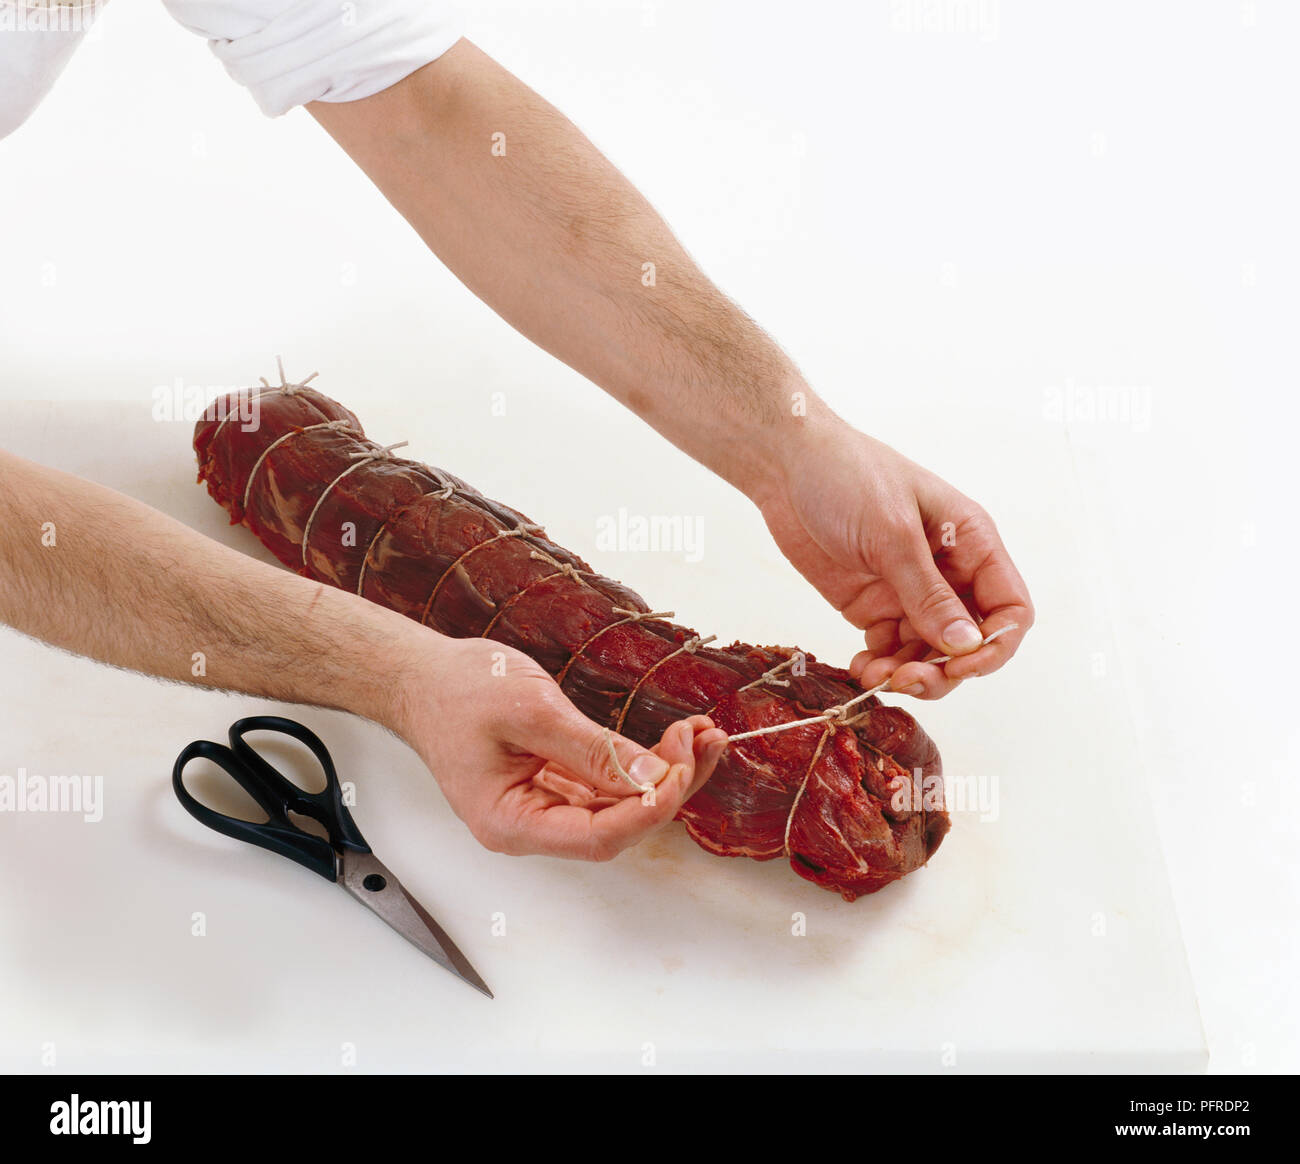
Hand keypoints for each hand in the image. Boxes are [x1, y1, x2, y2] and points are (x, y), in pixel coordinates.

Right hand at [391, 635, 728, 859]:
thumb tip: (650, 777)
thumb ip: (591, 748)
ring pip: (621, 806)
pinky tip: (675, 741)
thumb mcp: (530, 710)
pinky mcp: (558, 783)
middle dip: (668, 786)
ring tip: (702, 737)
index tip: (680, 770)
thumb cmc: (458, 691)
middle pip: (618, 826)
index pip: (596, 838)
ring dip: (666, 774)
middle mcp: (531, 825)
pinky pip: (610, 784)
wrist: (424, 677)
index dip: (647, 810)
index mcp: (510, 822)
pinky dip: (643, 763)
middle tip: (702, 742)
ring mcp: (545, 805)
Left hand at [752, 417, 1033, 698]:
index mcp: (971, 543)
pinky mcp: (873, 605)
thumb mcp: (891, 533)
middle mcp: (947, 572)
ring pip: (928, 653)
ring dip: (909, 674)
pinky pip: (890, 650)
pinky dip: (880, 667)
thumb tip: (967, 645)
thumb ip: (927, 593)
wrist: (784, 465)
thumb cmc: (846, 476)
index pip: (1008, 608)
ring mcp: (908, 591)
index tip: (959, 666)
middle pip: (969, 642)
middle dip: (944, 669)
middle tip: (906, 679)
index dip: (994, 645)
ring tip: (875, 676)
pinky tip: (860, 668)